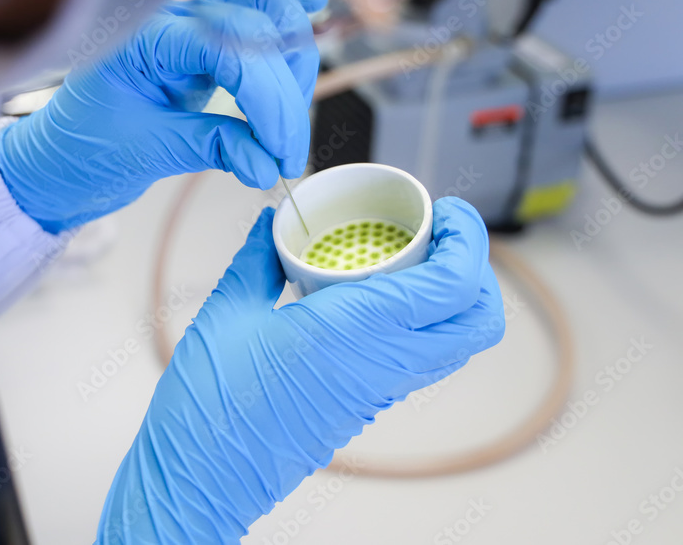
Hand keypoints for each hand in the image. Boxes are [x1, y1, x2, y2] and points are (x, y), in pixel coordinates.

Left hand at [0, 0, 327, 232]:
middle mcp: (169, 20)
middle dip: (285, 92)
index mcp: (144, 37)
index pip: (228, 47)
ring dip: (293, 65)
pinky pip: (253, 25)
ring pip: (263, 12)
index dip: (267, 98)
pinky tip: (311, 17)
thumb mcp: (146, 151)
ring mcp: (188, 28)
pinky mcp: (202, 48)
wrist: (56, 160)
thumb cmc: (81, 148)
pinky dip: (283, 29)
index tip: (279, 150)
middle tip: (286, 153)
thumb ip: (211, 147)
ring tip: (286, 133)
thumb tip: (266, 162)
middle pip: (256, 23)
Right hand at [96, 197, 504, 542]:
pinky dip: (429, 324)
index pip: (454, 285)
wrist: (205, 476)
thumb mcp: (228, 311)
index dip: (469, 239)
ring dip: (457, 299)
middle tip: (442, 236)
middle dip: (478, 269)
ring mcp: (381, 389)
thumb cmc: (211, 402)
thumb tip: (270, 224)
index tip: (446, 211)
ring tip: (415, 263)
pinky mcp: (369, 405)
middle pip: (481, 322)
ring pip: (460, 345)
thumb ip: (256, 259)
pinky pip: (426, 361)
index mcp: (353, 328)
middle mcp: (383, 362)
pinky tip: (382, 300)